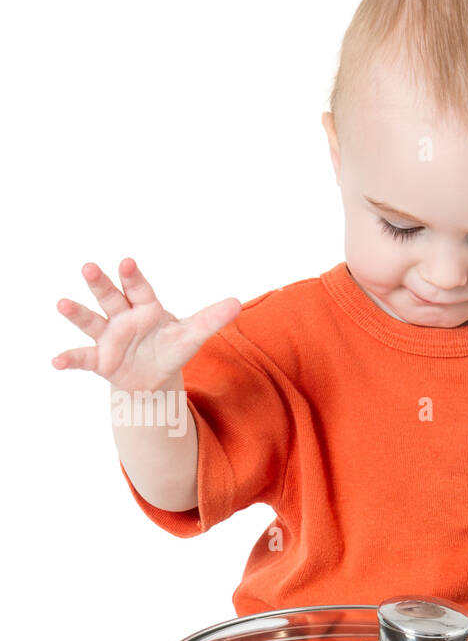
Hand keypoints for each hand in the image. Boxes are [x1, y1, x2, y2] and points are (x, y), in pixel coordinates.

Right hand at [53, 257, 241, 392]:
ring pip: (90, 320)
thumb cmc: (170, 348)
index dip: (132, 276)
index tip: (126, 262)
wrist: (153, 378)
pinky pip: (81, 357)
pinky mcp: (99, 359)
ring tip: (62, 304)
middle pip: (110, 296)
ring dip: (76, 312)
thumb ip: (211, 320)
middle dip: (100, 283)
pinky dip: (68, 359)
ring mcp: (108, 336)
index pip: (138, 288)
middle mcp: (122, 317)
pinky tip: (56, 362)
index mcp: (145, 307)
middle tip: (89, 267)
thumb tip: (237, 303)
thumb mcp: (191, 336)